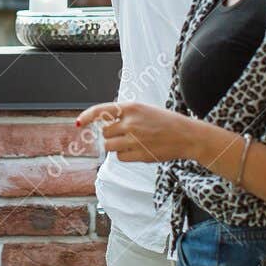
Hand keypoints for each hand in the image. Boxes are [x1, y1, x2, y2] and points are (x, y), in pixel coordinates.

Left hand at [75, 101, 227, 166]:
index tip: (78, 123)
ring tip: (132, 143)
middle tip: (127, 134)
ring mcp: (134, 139)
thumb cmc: (165, 122)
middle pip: (105, 133)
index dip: (87, 117)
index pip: (101, 111)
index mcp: (131, 107)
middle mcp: (130, 122)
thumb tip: (103, 125)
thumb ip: (124, 115)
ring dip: (116, 146)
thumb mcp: (144, 110)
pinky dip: (125, 156)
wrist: (187, 135)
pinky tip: (138, 150)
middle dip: (111, 135)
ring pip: (109, 146)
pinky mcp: (139, 154)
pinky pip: (120, 157)